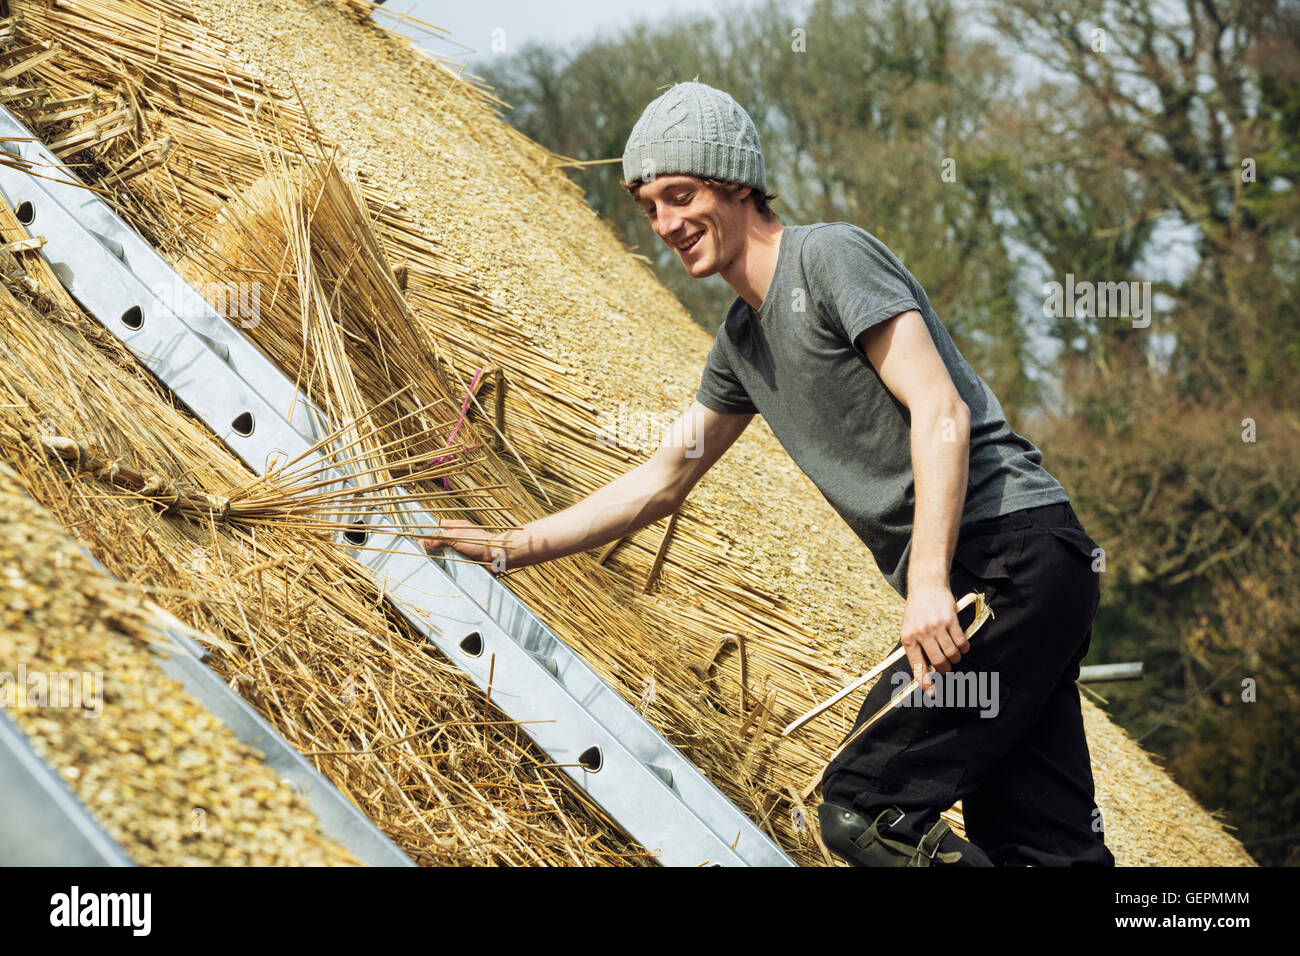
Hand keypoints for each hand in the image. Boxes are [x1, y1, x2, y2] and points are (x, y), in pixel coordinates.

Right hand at [420, 519, 516, 573]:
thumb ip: (439, 538)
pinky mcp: (468, 559)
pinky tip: (446, 569)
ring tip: (433, 564)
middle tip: (426, 554)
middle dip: (435, 547)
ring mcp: (464, 548)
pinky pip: (455, 562)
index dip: (431, 531)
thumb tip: (423, 541)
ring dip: (443, 558)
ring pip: (448, 552)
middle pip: (442, 540)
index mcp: (457, 526)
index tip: (421, 539)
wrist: (498, 556)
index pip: (440, 525)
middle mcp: (460, 536)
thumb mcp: (455, 537)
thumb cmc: (479, 542)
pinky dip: (451, 565)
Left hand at [900, 582, 969, 696]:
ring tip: (953, 654)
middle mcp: (921, 633)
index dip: (925, 682)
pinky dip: (964, 647)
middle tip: (947, 667)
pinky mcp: (951, 620)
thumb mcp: (908, 628)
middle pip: (939, 662)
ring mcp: (936, 626)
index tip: (932, 693)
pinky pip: (962, 642)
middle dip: (945, 669)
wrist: (926, 586)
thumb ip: (915, 648)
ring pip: (952, 654)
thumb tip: (926, 672)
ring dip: (956, 658)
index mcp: (908, 638)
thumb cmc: (917, 610)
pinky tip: (961, 644)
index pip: (917, 665)